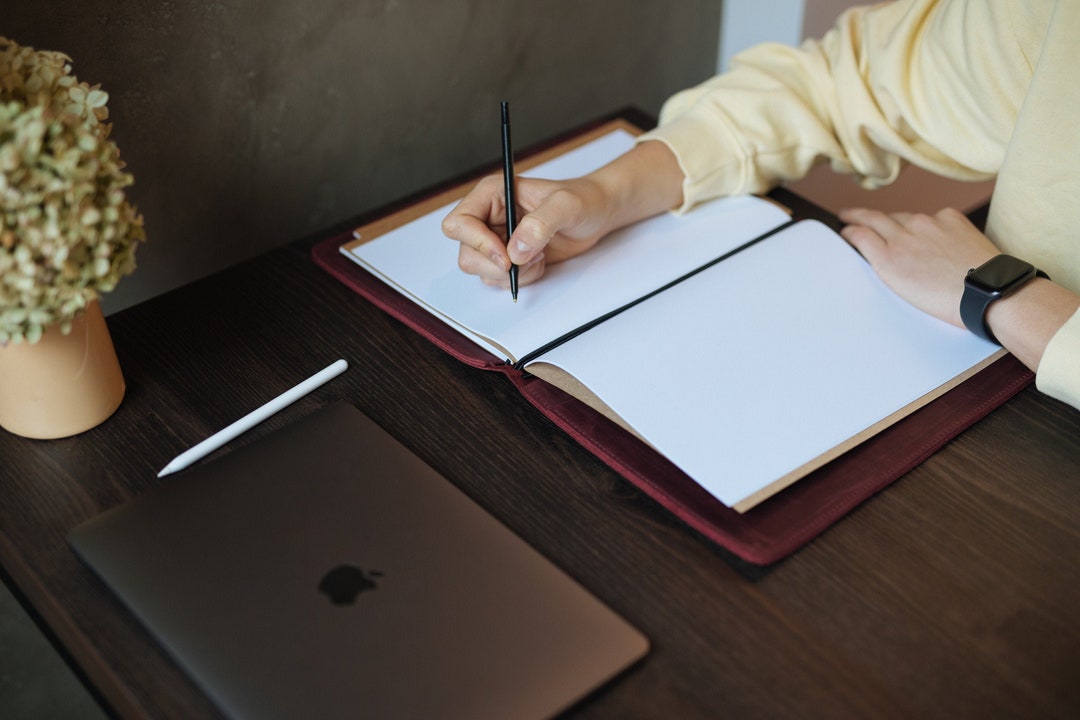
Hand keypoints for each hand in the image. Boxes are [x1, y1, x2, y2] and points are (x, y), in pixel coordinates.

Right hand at [441, 174, 612, 288]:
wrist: (596, 215)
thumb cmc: (582, 200)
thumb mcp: (566, 205)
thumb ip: (541, 223)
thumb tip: (516, 250)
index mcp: (492, 194)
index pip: (459, 223)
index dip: (477, 243)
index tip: (506, 256)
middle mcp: (487, 217)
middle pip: (467, 253)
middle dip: (498, 265)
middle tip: (528, 258)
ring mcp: (495, 240)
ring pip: (481, 271)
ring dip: (513, 274)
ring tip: (539, 256)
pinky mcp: (506, 259)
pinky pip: (498, 280)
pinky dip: (521, 280)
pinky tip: (539, 262)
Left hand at [839, 206, 1079, 371]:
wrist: (988, 292)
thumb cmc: (989, 283)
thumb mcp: (975, 251)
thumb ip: (955, 248)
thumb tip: (947, 261)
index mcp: (948, 219)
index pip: (918, 219)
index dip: (901, 223)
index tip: (893, 224)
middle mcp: (925, 223)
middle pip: (894, 218)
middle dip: (876, 217)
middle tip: (858, 215)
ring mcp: (906, 237)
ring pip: (874, 222)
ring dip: (858, 220)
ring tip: (846, 221)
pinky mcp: (890, 255)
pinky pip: (863, 237)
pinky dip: (851, 233)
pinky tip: (844, 233)